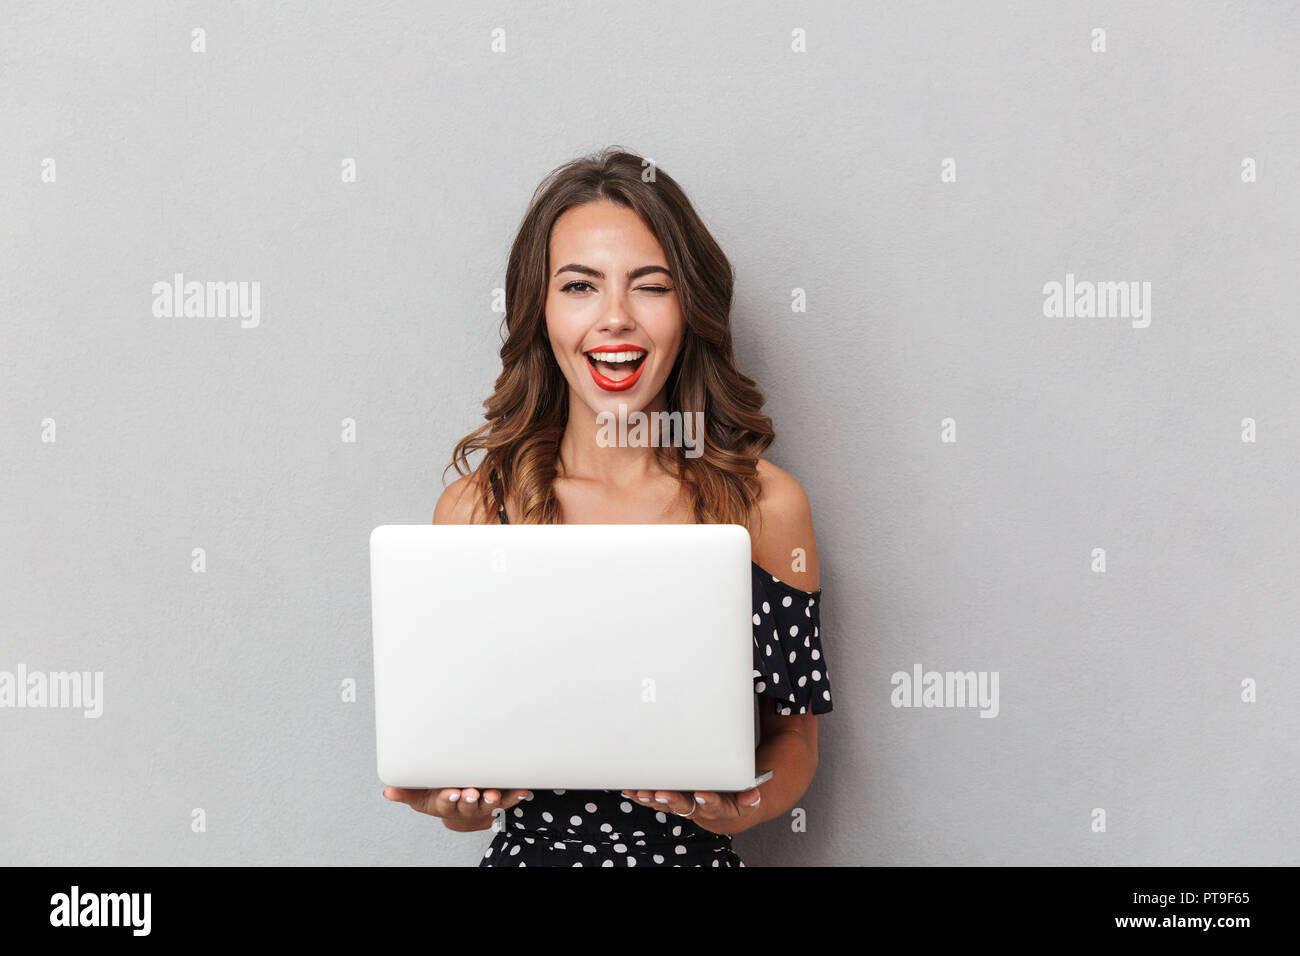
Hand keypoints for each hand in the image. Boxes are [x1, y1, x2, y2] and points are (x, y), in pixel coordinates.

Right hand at [382, 787, 531, 831]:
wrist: (461, 811)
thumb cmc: (439, 797)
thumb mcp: (421, 795)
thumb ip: (405, 791)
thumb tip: (387, 790)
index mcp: (445, 804)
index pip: (445, 803)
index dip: (449, 799)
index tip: (452, 792)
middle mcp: (465, 807)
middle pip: (468, 806)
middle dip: (470, 800)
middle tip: (472, 793)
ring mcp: (483, 805)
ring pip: (488, 804)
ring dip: (492, 799)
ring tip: (494, 793)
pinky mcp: (499, 800)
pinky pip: (509, 800)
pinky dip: (516, 796)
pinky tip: (523, 790)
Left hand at [620, 784, 765, 835]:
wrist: (728, 811)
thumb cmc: (737, 795)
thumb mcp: (749, 794)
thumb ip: (750, 794)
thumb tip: (754, 794)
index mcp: (721, 807)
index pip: (716, 805)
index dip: (709, 801)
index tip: (702, 795)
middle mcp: (700, 810)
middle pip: (686, 806)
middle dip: (673, 800)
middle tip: (662, 793)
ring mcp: (685, 806)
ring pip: (667, 805)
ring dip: (653, 798)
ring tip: (642, 791)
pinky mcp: (673, 803)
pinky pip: (655, 800)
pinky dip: (642, 796)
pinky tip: (630, 790)